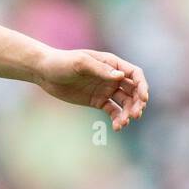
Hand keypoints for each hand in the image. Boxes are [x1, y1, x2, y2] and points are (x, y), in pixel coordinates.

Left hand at [34, 48, 148, 130]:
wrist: (44, 72)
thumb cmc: (61, 62)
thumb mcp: (80, 63)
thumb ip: (100, 69)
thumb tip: (120, 76)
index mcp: (111, 63)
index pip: (135, 74)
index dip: (142, 86)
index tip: (144, 98)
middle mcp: (112, 76)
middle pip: (134, 90)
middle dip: (137, 102)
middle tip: (135, 114)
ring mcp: (106, 89)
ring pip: (125, 103)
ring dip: (128, 113)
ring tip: (123, 123)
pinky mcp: (98, 101)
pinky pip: (113, 111)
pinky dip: (117, 118)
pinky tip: (117, 126)